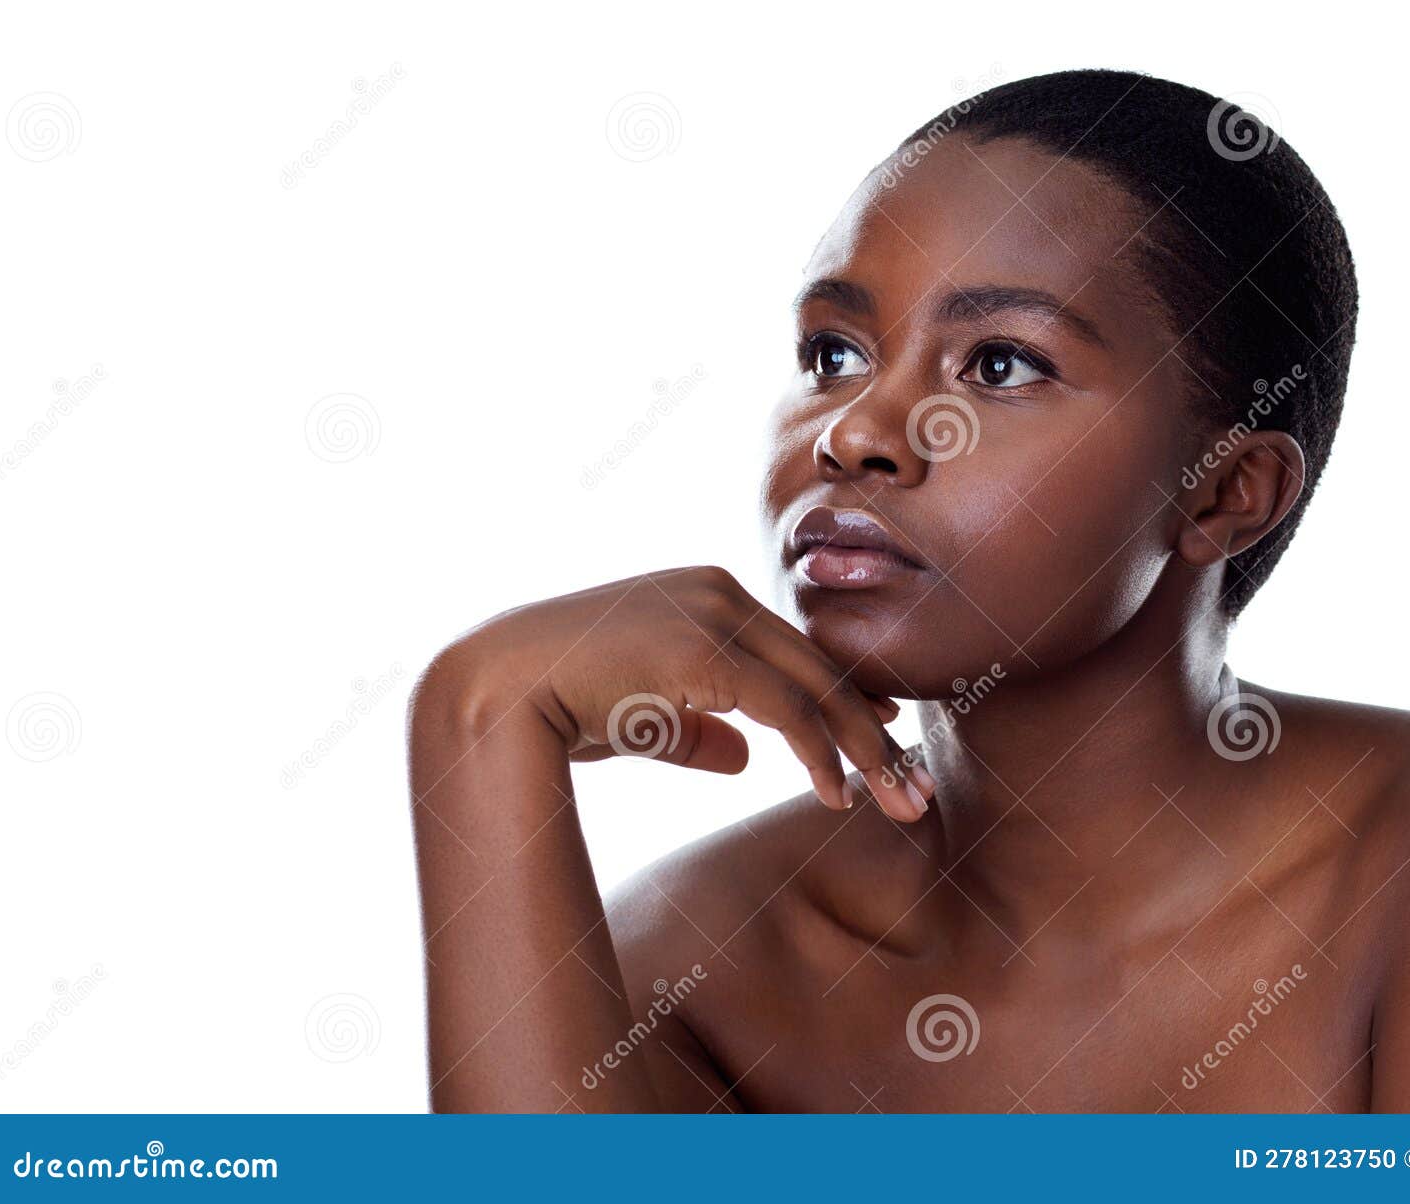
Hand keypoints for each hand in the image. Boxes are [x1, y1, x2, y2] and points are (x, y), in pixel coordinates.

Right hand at [422, 566, 934, 821]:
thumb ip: (698, 729)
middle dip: (873, 732)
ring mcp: (714, 614)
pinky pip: (786, 710)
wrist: (495, 684)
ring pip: (816, 688)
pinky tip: (836, 796)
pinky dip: (820, 755)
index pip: (796, 650)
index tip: (884, 733)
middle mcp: (720, 592)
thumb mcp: (643, 713)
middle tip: (913, 786)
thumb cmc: (557, 700)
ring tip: (899, 801)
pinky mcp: (705, 649)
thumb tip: (746, 759)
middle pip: (819, 667)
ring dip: (865, 750)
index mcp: (707, 594)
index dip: (845, 696)